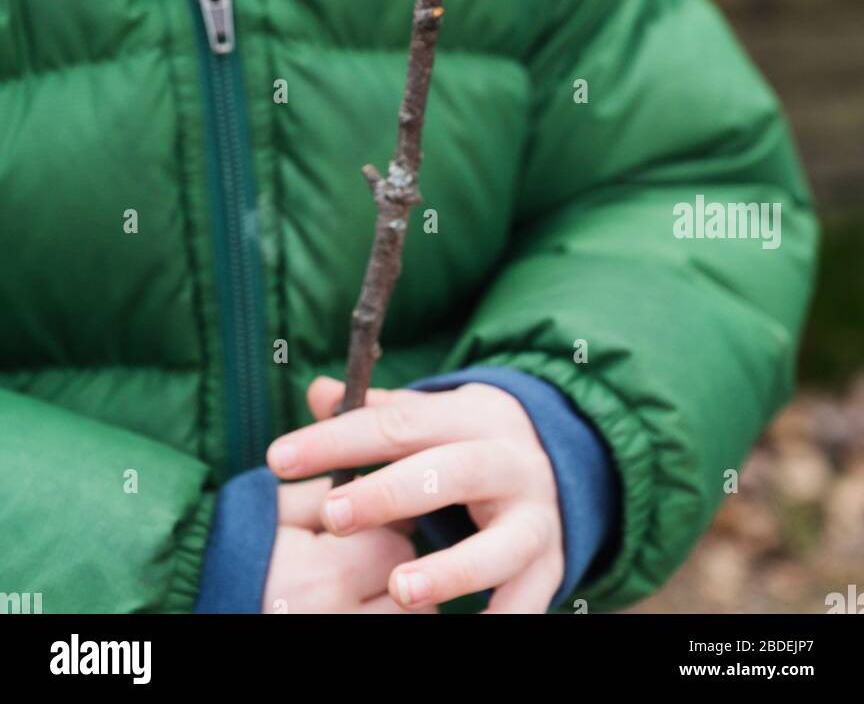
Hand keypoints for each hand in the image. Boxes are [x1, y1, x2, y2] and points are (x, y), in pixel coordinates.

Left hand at [266, 377, 564, 613]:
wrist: (567, 458)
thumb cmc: (468, 443)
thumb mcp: (432, 417)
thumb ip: (377, 411)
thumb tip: (319, 392)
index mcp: (468, 417)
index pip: (397, 423)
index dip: (337, 439)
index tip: (279, 458)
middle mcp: (506, 461)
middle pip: (450, 471)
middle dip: (390, 492)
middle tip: (333, 514)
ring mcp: (534, 515)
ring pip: (500, 543)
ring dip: (452, 569)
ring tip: (400, 589)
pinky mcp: (551, 563)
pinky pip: (528, 598)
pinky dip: (501, 620)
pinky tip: (465, 632)